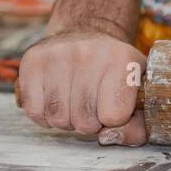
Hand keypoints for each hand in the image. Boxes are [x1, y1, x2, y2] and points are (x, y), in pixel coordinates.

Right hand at [16, 30, 147, 145]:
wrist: (85, 32)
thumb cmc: (114, 69)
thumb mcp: (138, 92)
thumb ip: (137, 125)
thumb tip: (110, 138)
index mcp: (122, 61)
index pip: (114, 116)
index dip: (113, 120)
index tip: (114, 108)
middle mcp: (88, 53)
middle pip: (84, 121)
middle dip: (89, 123)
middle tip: (93, 107)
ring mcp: (57, 55)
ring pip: (57, 118)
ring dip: (67, 120)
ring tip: (75, 103)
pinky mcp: (32, 60)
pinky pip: (34, 111)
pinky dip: (45, 115)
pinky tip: (57, 100)